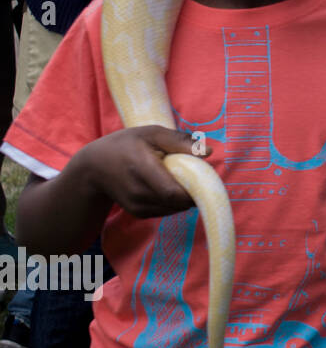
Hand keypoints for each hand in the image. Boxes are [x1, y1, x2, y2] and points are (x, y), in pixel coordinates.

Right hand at [76, 126, 209, 217]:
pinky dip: (174, 202)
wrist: (93, 168)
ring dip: (185, 198)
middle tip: (195, 176)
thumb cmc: (125, 145)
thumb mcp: (151, 133)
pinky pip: (166, 211)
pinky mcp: (138, 213)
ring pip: (174, 209)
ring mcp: (137, 206)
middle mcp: (138, 192)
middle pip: (177, 202)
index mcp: (142, 169)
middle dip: (193, 192)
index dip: (194, 190)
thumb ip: (179, 141)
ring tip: (179, 179)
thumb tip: (209, 152)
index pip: (173, 192)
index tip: (203, 177)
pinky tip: (169, 187)